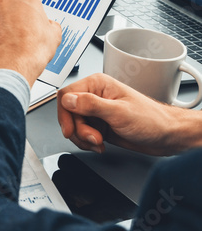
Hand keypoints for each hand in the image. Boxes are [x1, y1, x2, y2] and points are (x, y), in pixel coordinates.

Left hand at [0, 0, 61, 85]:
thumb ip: (52, 25)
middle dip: (19, 17)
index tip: (36, 20)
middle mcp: (8, 2)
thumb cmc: (33, 47)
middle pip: (14, 6)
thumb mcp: (55, 34)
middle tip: (27, 31)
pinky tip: (7, 45)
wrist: (14, 63)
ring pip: (1, 17)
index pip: (31, 0)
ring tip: (16, 40)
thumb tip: (51, 27)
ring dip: (7, 26)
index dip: (34, 12)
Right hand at [58, 73, 201, 155]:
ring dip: (83, 138)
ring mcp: (97, 111)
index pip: (67, 95)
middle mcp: (95, 96)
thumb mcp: (118, 112)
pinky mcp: (100, 125)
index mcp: (98, 85)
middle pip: (69, 113)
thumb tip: (68, 100)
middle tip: (93, 138)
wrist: (166, 136)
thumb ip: (91, 105)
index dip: (65, 114)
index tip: (70, 129)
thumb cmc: (151, 120)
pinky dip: (88, 143)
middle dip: (78, 130)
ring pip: (74, 125)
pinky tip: (100, 145)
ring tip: (99, 142)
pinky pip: (82, 134)